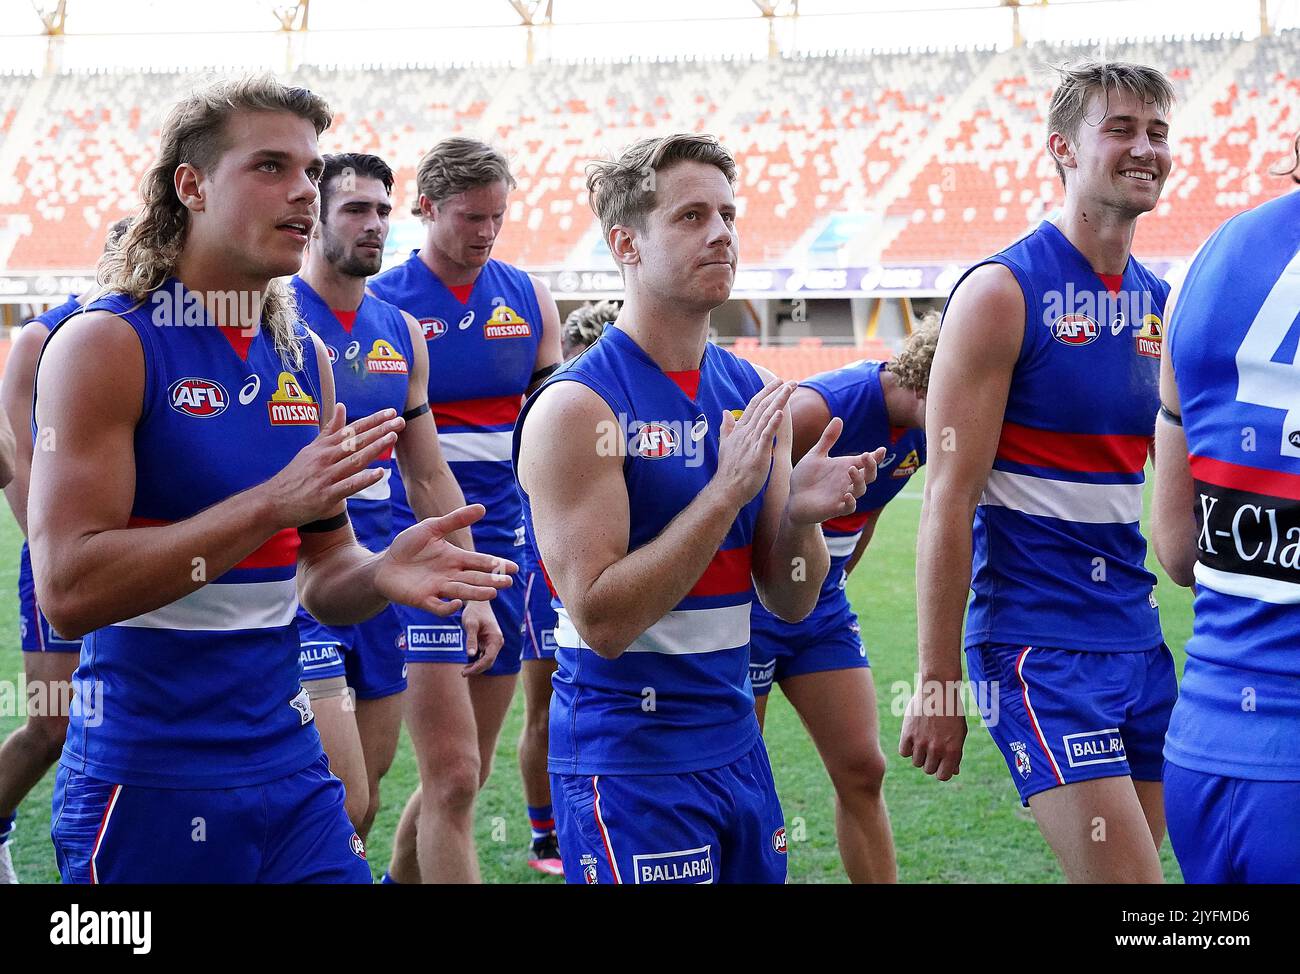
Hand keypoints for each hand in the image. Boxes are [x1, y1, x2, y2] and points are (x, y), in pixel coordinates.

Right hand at [264, 403, 404, 528]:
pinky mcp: (326, 495)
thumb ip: (329, 429)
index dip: (373, 420)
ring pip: (354, 459)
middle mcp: (325, 458)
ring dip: (375, 448)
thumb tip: (342, 406)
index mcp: (323, 446)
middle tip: (399, 420)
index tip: (391, 412)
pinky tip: (380, 473)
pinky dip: (364, 479)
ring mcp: (325, 476)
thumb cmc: (295, 476)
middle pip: (356, 440)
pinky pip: (349, 485)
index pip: (352, 429)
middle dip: (379, 429)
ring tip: (393, 437)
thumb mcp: (310, 449)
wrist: (272, 502)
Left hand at [376, 505, 516, 616]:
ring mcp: (438, 588)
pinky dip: (448, 607)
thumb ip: (455, 520)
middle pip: (476, 578)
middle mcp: (451, 575)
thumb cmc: (408, 546)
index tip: (513, 567)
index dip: (496, 565)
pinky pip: (439, 607)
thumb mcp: (431, 528)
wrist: (384, 564)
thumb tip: (482, 508)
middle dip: (492, 581)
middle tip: (508, 582)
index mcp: (455, 558)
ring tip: (492, 593)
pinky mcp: (423, 600)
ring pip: (462, 591)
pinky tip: (458, 603)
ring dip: (477, 593)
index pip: (481, 562)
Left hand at [459, 599, 503, 676]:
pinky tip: (467, 665)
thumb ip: (471, 639)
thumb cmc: (474, 612)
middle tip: (462, 673)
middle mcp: (497, 642)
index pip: (489, 659)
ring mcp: (493, 643)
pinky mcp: (488, 643)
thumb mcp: (470, 624)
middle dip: (477, 669)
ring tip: (464, 671)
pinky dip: (477, 662)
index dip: (478, 667)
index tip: (465, 672)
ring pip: (487, 660)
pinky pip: (484, 656)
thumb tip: (470, 655)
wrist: (477, 602)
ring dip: (477, 667)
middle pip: (489, 662)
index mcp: (496, 638)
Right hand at [712, 379, 794, 509]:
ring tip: (789, 389)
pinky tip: (780, 413)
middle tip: (791, 382)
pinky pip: (766, 435)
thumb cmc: (729, 471)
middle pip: (762, 407)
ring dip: (778, 401)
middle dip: (777, 392)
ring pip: (766, 416)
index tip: (777, 382)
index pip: (754, 405)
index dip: (766, 392)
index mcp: (740, 430)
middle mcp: (746, 432)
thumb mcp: (725, 445)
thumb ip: (727, 428)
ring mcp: (751, 442)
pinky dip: (773, 423)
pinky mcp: (758, 453)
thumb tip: (725, 412)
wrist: (727, 489)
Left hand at [786, 418, 884, 524]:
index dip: (876, 456)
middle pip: (869, 475)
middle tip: (866, 456)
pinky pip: (849, 507)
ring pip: (860, 489)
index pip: (866, 462)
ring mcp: (843, 495)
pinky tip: (846, 494)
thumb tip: (838, 418)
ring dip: (859, 480)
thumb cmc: (806, 477)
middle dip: (871, 466)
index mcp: (846, 467)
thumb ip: (828, 439)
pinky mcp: (835, 508)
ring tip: (851, 469)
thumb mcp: (816, 455)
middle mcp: (848, 481)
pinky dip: (850, 502)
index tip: (882, 449)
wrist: (793, 497)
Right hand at [898, 681, 967, 780]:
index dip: (942, 770)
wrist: (938, 689)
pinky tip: (913, 737)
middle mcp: (937, 750)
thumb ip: (956, 754)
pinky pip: (904, 752)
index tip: (941, 762)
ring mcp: (921, 742)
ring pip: (916, 762)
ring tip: (923, 740)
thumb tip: (954, 771)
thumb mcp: (960, 733)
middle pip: (928, 769)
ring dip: (919, 754)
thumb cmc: (952, 712)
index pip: (943, 776)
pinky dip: (907, 748)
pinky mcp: (907, 733)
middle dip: (930, 761)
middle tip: (932, 746)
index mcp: (953, 751)